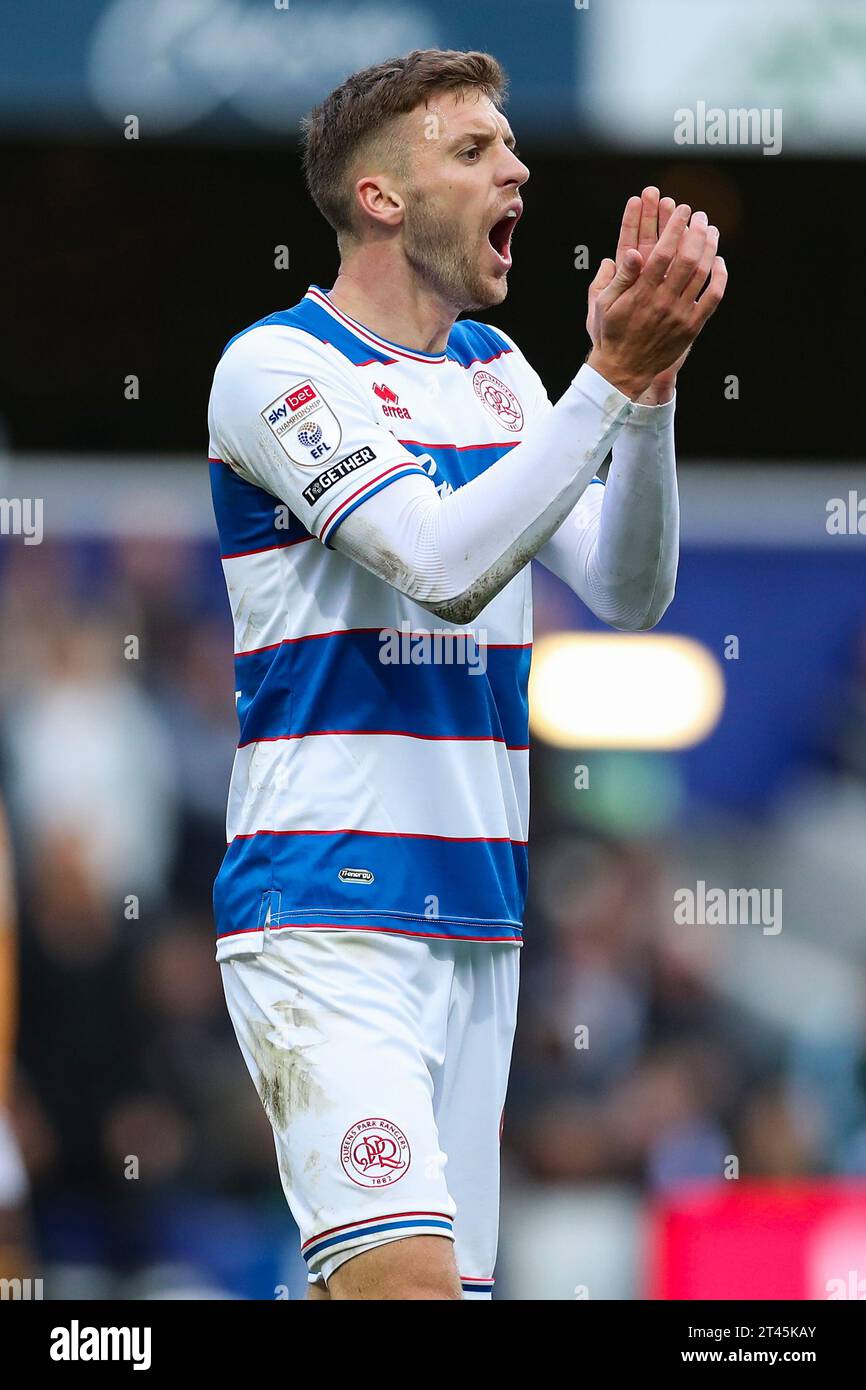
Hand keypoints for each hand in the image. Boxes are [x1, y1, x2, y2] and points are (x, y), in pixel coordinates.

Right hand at [585, 191, 726, 400]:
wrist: (624, 369)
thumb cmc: (612, 332)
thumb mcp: (604, 303)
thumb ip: (619, 277)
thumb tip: (631, 252)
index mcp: (641, 292)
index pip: (663, 251)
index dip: (675, 226)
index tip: (682, 210)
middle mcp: (663, 301)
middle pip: (688, 258)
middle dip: (696, 231)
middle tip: (700, 216)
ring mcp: (680, 314)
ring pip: (702, 274)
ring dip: (710, 248)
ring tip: (711, 231)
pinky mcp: (692, 326)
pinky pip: (713, 297)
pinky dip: (719, 277)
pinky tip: (718, 262)